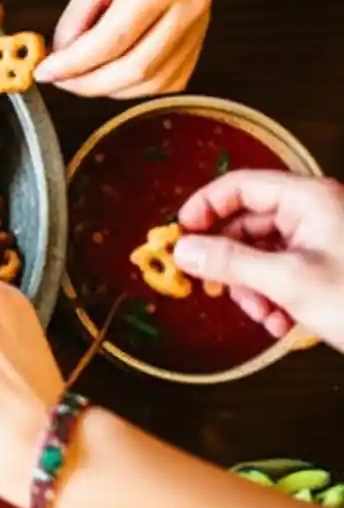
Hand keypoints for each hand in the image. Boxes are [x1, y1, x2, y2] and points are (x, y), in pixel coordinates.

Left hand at [34, 0, 210, 97]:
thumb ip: (74, 23)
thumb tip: (59, 66)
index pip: (110, 42)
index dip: (72, 66)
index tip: (43, 73)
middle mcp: (188, 6)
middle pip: (135, 69)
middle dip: (89, 84)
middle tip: (60, 81)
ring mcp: (201, 24)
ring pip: (152, 82)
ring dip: (110, 89)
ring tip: (82, 75)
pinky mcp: (201, 38)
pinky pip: (167, 80)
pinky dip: (135, 87)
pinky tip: (112, 73)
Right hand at [174, 171, 343, 345]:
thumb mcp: (287, 282)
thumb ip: (229, 262)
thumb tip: (182, 251)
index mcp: (307, 199)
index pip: (240, 185)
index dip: (204, 207)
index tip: (180, 236)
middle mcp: (314, 211)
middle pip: (247, 222)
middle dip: (229, 260)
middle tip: (216, 289)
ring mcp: (322, 238)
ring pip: (262, 251)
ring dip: (251, 286)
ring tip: (262, 316)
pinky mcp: (327, 264)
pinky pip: (282, 269)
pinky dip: (272, 294)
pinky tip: (279, 322)